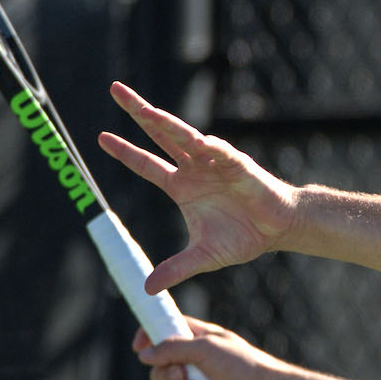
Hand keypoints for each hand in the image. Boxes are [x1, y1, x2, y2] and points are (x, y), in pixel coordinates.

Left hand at [99, 82, 297, 292]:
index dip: (124, 151)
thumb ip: (176, 269)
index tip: (101, 136)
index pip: (146, 164)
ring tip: (144, 110)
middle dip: (138, 112)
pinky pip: (222, 152)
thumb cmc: (243, 237)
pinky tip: (200, 141)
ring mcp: (214, 162)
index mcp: (181, 186)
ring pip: (184, 136)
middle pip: (159, 135)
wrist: (279, 229)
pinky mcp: (239, 165)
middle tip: (115, 90)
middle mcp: (194, 168)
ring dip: (164, 122)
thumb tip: (147, 289)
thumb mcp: (203, 258)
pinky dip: (211, 146)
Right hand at [134, 317, 286, 379]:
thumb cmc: (242, 365)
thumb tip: (144, 354)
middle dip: (165, 373)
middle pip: (159, 368)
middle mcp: (195, 364)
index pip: (165, 333)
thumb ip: (172, 348)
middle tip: (182, 373)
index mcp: (198, 341)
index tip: (138, 346)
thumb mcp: (206, 347)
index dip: (149, 337)